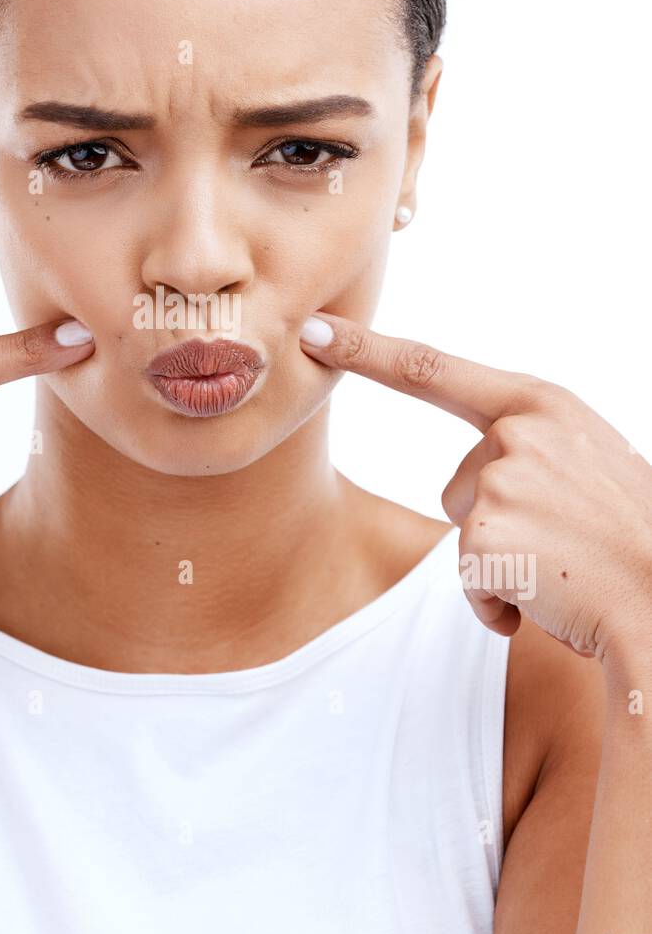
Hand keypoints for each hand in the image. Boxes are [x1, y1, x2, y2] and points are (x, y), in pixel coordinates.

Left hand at [299, 313, 651, 664]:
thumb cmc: (629, 539)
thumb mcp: (586, 462)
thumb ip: (530, 447)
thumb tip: (484, 476)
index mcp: (541, 404)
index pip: (432, 369)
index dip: (364, 350)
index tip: (313, 330)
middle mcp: (516, 431)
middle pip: (458, 487)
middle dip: (498, 525)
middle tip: (568, 539)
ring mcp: (500, 479)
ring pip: (464, 533)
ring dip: (503, 564)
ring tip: (566, 564)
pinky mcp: (484, 535)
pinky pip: (469, 580)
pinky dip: (502, 603)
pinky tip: (553, 598)